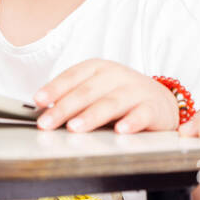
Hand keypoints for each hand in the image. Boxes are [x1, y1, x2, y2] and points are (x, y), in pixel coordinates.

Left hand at [33, 59, 179, 132]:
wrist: (162, 101)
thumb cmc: (122, 96)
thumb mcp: (97, 89)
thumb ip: (73, 97)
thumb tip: (43, 110)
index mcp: (99, 68)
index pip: (73, 76)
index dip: (54, 88)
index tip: (38, 100)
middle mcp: (116, 75)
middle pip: (87, 91)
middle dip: (64, 108)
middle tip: (47, 122)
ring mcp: (136, 90)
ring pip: (111, 102)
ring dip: (91, 115)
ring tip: (75, 127)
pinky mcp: (153, 107)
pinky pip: (142, 114)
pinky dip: (131, 122)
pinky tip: (120, 131)